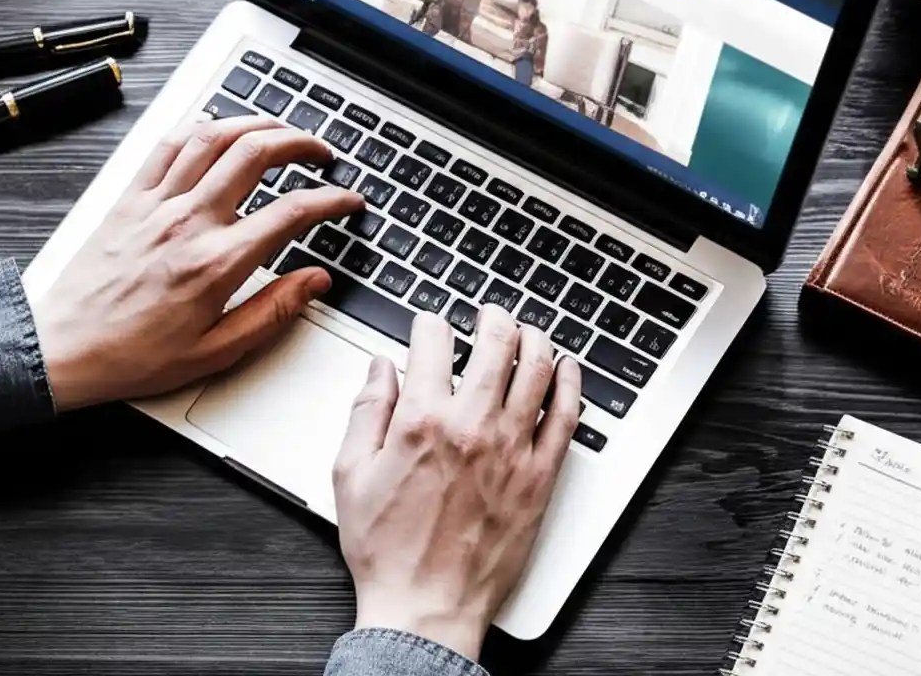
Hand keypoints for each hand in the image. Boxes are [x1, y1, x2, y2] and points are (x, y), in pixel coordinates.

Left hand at [29, 117, 362, 411]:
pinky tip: (218, 130)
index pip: (292, 212)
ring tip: (280, 131)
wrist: (62, 349)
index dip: (332, 200)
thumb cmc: (132, 356)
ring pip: (213, 137)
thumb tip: (316, 281)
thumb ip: (273, 312)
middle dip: (301, 142)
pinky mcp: (129, 198)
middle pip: (256, 154)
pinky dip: (200, 127)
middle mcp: (188, 223)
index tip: (348, 201)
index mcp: (217, 264)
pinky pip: (167, 145)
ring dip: (254, 124)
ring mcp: (156, 205)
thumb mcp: (216, 352)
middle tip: (322, 153)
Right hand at [333, 307, 581, 659]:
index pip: (432, 342)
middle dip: (492, 317)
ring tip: (527, 332)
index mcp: (421, 420)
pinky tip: (567, 369)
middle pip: (496, 342)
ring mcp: (512, 449)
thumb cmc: (387, 550)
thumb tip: (379, 369)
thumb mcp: (350, 474)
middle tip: (489, 314)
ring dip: (534, 339)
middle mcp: (472, 426)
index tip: (429, 325)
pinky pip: (566, 417)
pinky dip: (570, 384)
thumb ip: (366, 411)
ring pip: (538, 369)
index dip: (429, 324)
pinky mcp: (540, 477)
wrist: (425, 605)